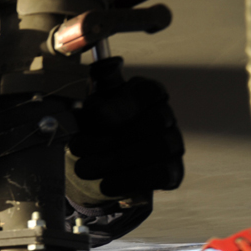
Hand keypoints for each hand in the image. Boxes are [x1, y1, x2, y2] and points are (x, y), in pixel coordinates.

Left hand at [67, 57, 184, 206]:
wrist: (96, 171)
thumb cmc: (95, 131)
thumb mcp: (92, 106)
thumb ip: (98, 86)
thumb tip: (104, 66)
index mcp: (147, 94)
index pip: (147, 92)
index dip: (120, 104)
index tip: (91, 116)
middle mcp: (166, 116)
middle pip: (154, 121)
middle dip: (110, 137)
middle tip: (77, 148)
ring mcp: (173, 143)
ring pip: (158, 147)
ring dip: (115, 160)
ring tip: (84, 168)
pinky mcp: (172, 172)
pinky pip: (159, 174)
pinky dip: (129, 180)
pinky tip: (105, 184)